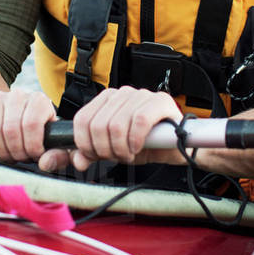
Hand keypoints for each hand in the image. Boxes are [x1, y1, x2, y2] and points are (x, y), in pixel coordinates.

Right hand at [0, 89, 70, 172]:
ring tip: (8, 155)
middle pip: (10, 130)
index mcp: (39, 100)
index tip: (33, 156)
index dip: (31, 147)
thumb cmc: (39, 132)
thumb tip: (45, 163)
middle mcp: (18, 94)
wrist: (16, 114)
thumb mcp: (53, 141)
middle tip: (19, 159)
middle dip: (14, 152)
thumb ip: (57, 154)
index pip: (31, 125)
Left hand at [67, 87, 182, 172]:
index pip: (82, 120)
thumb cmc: (145, 144)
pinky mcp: (160, 101)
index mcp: (106, 100)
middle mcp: (122, 93)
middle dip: (105, 150)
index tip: (96, 156)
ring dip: (122, 148)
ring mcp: (141, 95)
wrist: (176, 146)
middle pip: (98, 125)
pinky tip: (139, 147)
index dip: (85, 143)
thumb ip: (92, 154)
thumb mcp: (113, 150)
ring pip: (117, 125)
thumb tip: (78, 161)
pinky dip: (135, 140)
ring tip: (130, 153)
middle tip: (118, 156)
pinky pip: (139, 121)